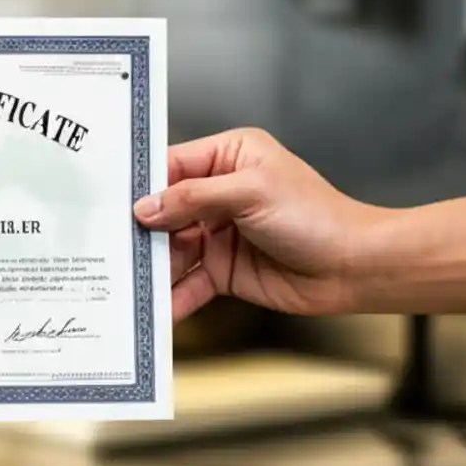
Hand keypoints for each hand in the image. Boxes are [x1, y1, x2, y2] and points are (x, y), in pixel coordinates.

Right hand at [133, 128, 382, 321]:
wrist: (354, 268)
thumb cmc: (316, 217)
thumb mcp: (250, 192)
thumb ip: (193, 198)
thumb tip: (145, 208)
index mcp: (228, 157)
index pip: (171, 166)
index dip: (142, 185)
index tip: (111, 203)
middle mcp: (219, 193)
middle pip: (164, 211)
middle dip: (141, 232)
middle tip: (111, 247)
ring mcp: (219, 233)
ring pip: (172, 250)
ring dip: (153, 267)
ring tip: (128, 283)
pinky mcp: (223, 270)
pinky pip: (188, 282)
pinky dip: (173, 296)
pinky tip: (157, 308)